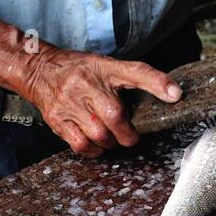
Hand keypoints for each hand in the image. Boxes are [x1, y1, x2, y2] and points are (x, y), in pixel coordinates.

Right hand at [22, 48, 181, 155]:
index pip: (135, 71)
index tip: (176, 95)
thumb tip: (174, 94)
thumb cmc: (80, 71)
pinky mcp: (57, 119)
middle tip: (129, 135)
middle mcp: (85, 83)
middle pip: (115, 115)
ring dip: (110, 141)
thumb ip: (139, 78)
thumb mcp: (108, 66)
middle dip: (127, 133)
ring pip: (99, 134)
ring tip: (109, 135)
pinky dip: (93, 149)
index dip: (157, 83)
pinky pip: (81, 145)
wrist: (38, 69)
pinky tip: (96, 142)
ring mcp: (69, 102)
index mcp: (104, 68)